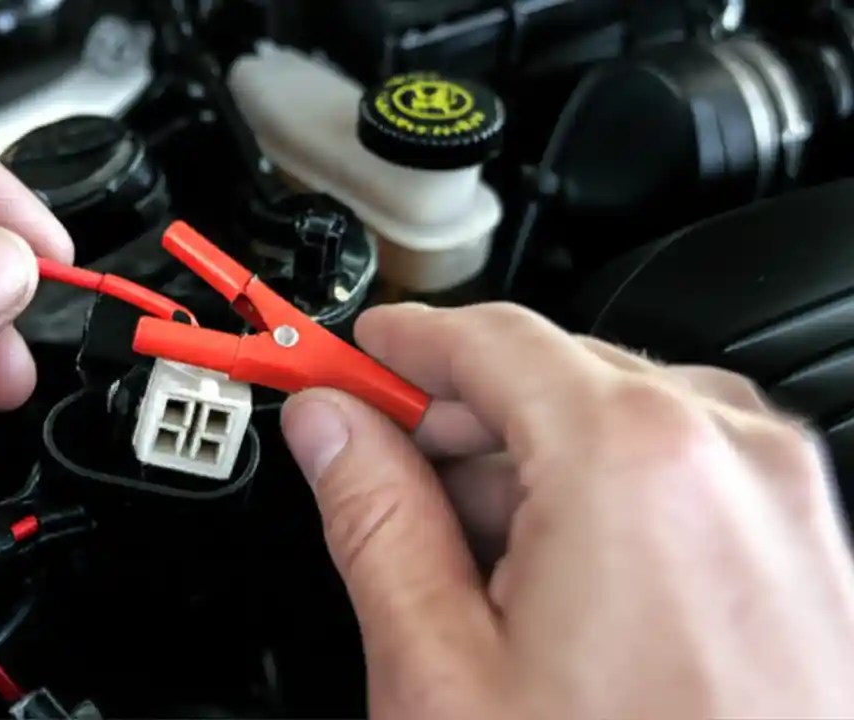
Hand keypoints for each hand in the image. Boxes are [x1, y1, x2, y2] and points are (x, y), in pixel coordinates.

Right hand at [282, 303, 853, 717]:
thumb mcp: (442, 670)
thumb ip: (373, 518)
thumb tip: (334, 437)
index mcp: (633, 461)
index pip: (485, 340)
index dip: (395, 348)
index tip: (346, 365)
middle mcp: (730, 460)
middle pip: (553, 376)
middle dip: (454, 421)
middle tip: (378, 472)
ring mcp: (786, 506)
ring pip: (616, 426)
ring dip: (525, 469)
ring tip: (468, 569)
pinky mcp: (807, 554)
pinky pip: (681, 478)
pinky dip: (600, 502)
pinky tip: (553, 590)